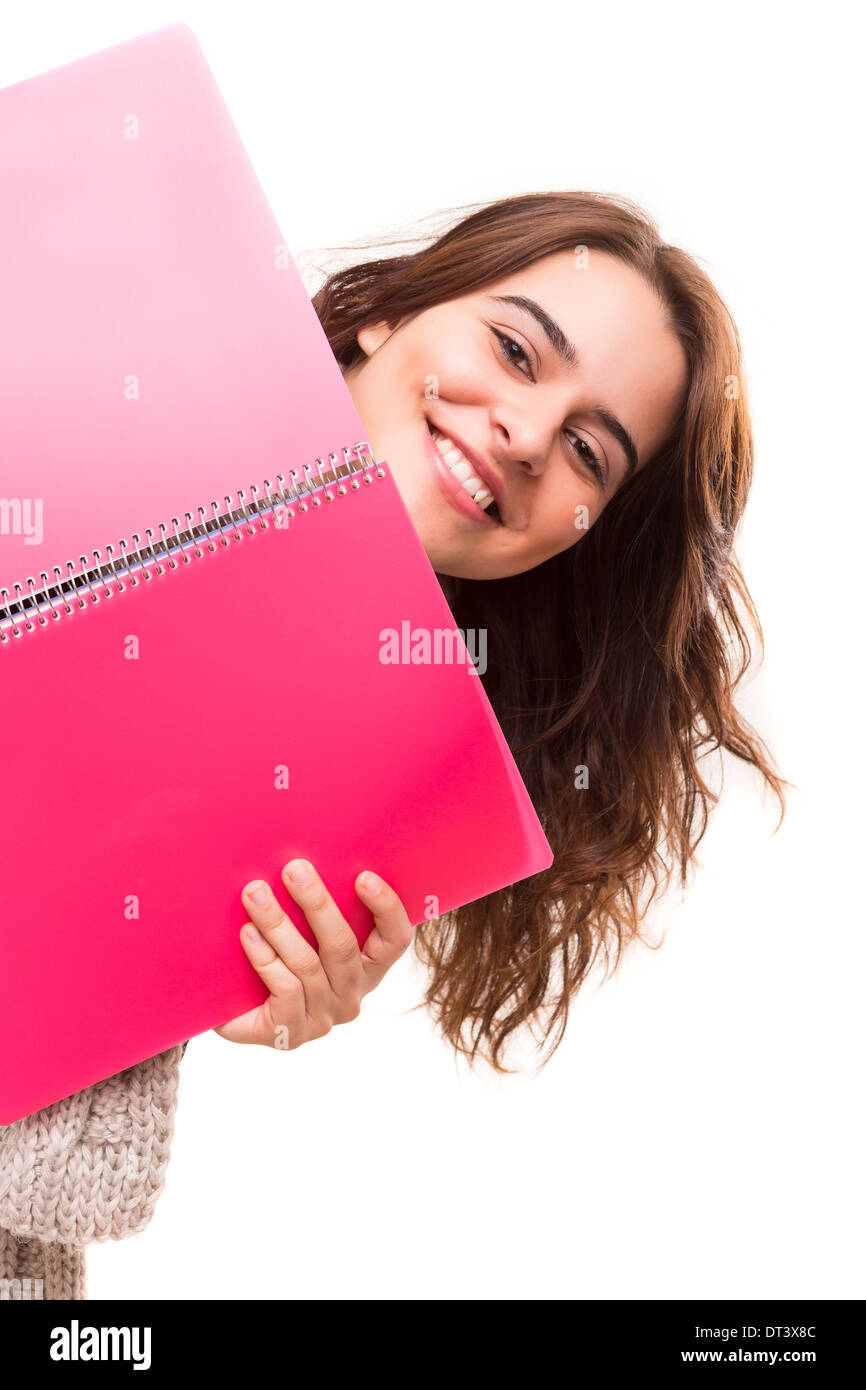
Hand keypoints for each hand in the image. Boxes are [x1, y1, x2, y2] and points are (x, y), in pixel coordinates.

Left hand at [213, 859, 414, 1047]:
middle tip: (293, 869)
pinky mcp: (291, 1033)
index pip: (395, 940)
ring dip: (278, 923)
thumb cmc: (273, 957)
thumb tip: (305, 859)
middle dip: (316, 902)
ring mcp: (323, 1018)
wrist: (231, 1010)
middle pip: (342, 946)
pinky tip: (247, 933)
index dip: (386, 908)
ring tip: (254, 893)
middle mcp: (350, 996)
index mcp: (366, 968)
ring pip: (306, 964)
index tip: (364, 876)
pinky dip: (264, 957)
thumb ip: (314, 907)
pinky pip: (284, 988)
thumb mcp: (302, 930)